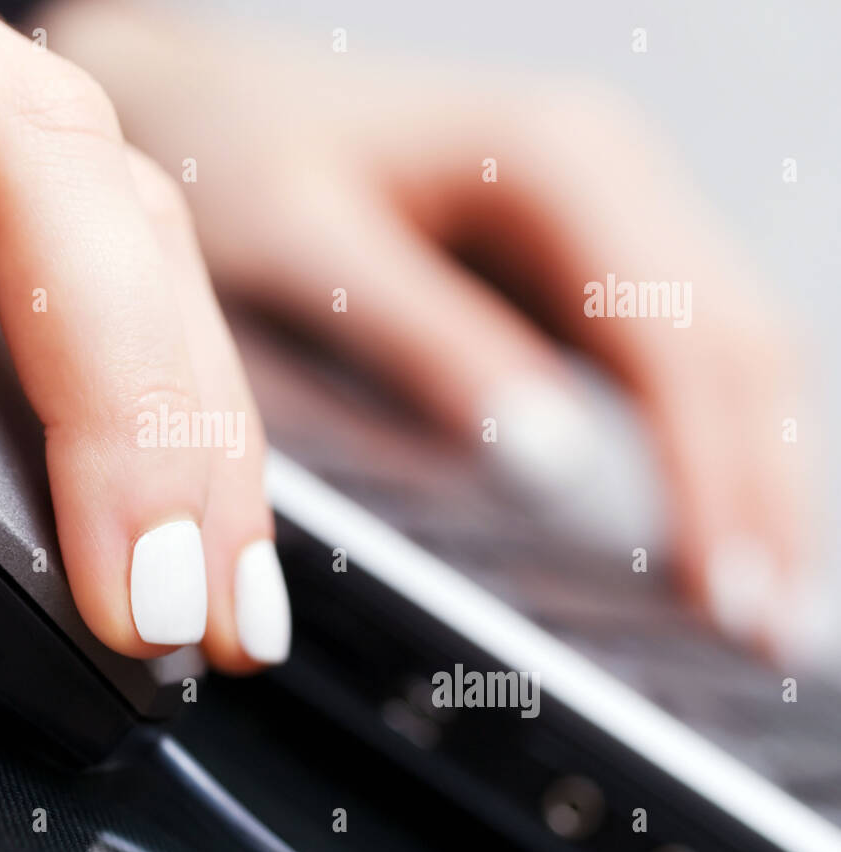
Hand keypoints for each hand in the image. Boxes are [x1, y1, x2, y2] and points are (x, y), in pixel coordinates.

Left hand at [46, 0, 825, 661]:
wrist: (208, 100)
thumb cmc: (242, 155)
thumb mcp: (313, 248)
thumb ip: (430, 345)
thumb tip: (548, 461)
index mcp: (555, 155)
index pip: (678, 335)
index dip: (717, 472)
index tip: (724, 591)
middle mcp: (605, 173)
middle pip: (736, 342)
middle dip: (764, 487)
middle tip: (766, 629)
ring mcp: (601, 213)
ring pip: (724, 350)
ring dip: (754, 471)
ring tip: (759, 596)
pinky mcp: (574, 259)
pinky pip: (672, 356)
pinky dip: (704, 442)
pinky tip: (707, 517)